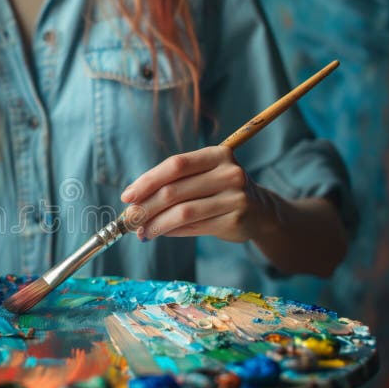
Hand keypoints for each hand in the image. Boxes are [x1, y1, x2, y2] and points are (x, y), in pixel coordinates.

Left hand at [120, 146, 279, 242]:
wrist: (260, 212)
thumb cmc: (219, 191)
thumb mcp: (202, 177)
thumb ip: (172, 184)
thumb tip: (133, 203)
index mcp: (217, 154)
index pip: (176, 165)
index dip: (148, 180)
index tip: (128, 196)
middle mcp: (229, 173)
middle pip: (175, 190)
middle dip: (146, 207)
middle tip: (128, 220)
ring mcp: (235, 197)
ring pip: (182, 212)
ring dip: (156, 224)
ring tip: (141, 231)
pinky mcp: (235, 219)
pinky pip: (194, 227)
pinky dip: (172, 231)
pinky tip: (160, 233)